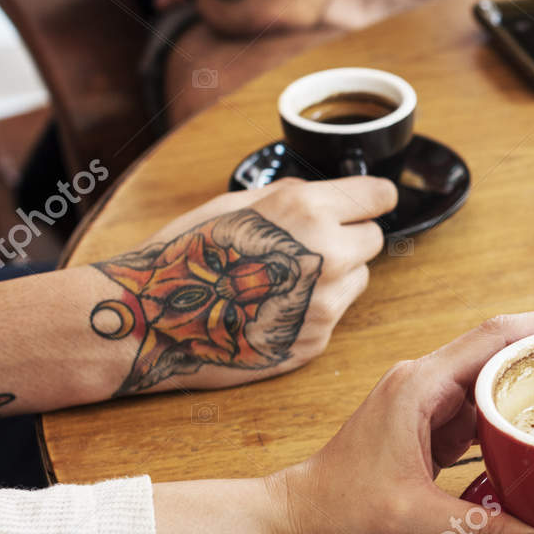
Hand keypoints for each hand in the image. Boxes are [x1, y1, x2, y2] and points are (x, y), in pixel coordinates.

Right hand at [91, 176, 395, 393]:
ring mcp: (326, 304)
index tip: (371, 202)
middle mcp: (327, 257)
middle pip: (374, 240)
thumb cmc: (187, 256)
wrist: (153, 319)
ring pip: (359, 279)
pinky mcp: (317, 340)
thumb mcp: (237, 204)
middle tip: (309, 243)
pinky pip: (335, 314)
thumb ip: (292, 196)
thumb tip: (326, 193)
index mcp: (308, 212)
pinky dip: (314, 308)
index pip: (380, 197)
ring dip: (337, 275)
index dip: (374, 199)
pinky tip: (271, 306)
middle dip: (350, 238)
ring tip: (282, 278)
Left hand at [271, 310, 533, 533]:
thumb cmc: (340, 511)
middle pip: (503, 345)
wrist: (296, 521)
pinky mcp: (429, 423)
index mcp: (421, 386)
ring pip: (494, 372)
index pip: (498, 336)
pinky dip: (518, 404)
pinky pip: (483, 401)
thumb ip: (487, 532)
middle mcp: (425, 382)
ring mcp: (426, 401)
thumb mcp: (418, 523)